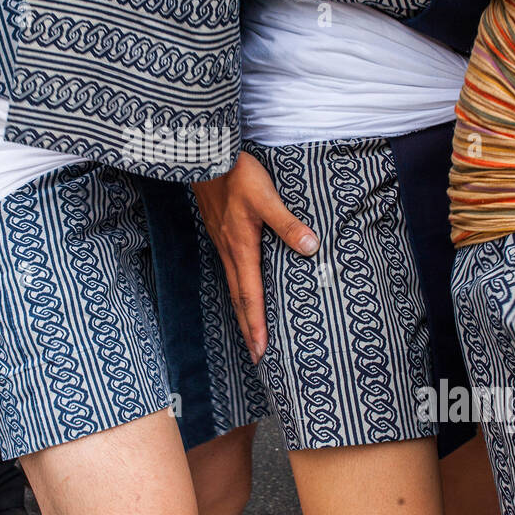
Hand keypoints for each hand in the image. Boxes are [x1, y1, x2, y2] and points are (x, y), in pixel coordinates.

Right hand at [192, 150, 318, 361]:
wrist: (204, 157)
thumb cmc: (236, 175)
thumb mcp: (266, 197)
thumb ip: (287, 223)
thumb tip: (311, 248)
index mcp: (241, 248)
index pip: (251, 296)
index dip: (257, 326)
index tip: (261, 353)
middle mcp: (229, 252)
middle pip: (239, 300)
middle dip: (248, 330)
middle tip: (256, 357)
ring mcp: (222, 244)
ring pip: (233, 287)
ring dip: (242, 313)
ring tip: (250, 333)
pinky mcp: (221, 234)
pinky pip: (230, 272)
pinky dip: (237, 291)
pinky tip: (242, 290)